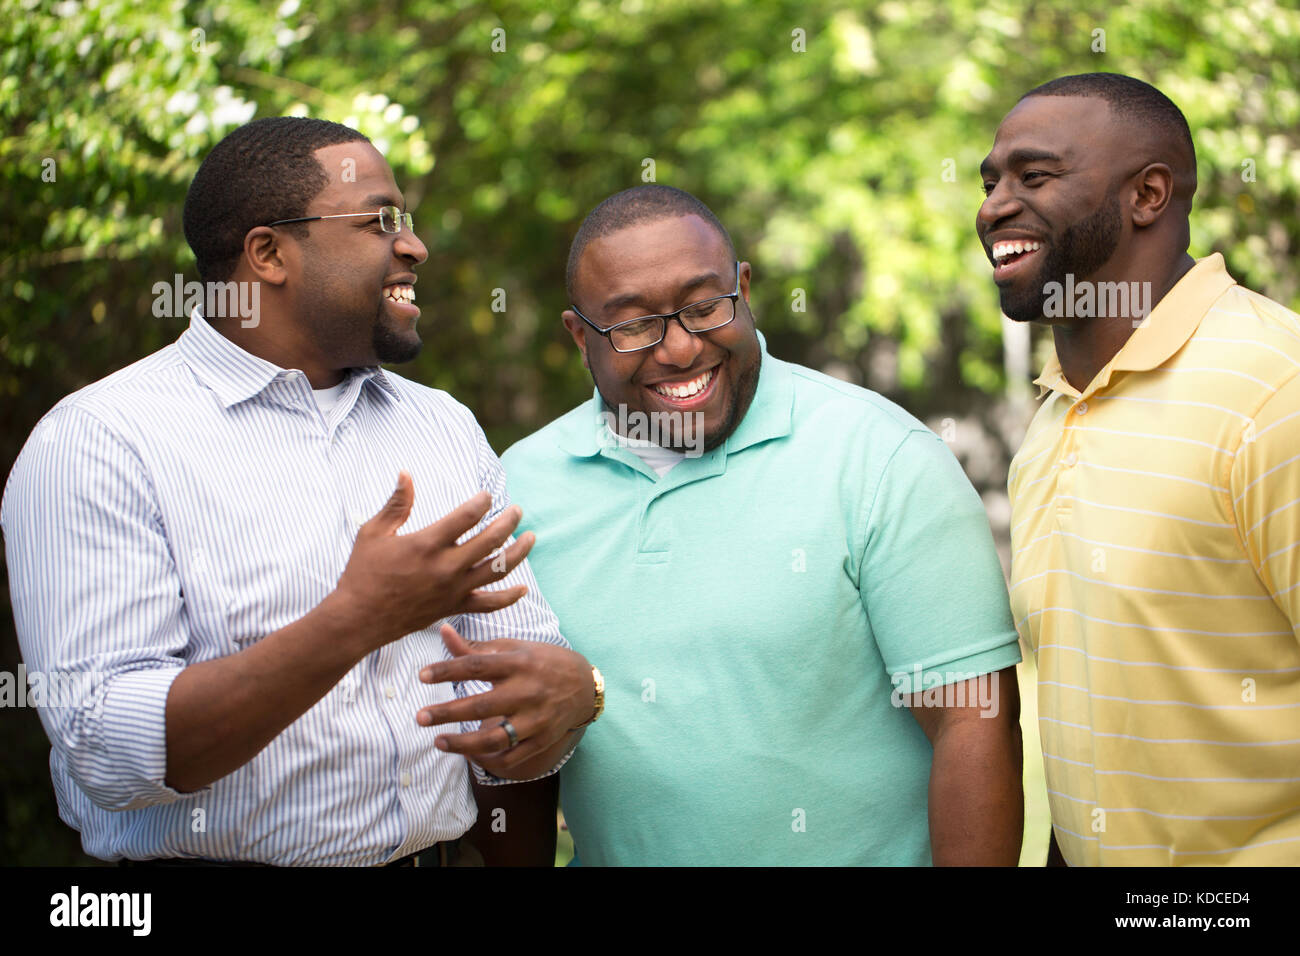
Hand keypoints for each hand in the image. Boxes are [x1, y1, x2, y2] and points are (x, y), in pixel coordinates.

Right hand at [331, 472, 533, 651]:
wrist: (359, 618)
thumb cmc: (362, 572)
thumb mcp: (373, 532)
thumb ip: (396, 503)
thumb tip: (406, 473)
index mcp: (427, 544)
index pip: (467, 516)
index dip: (482, 502)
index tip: (487, 496)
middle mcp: (446, 566)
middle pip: (490, 540)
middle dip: (508, 521)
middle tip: (518, 510)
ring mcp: (453, 589)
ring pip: (497, 569)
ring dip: (518, 552)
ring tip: (531, 538)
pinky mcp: (453, 607)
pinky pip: (488, 604)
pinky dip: (508, 598)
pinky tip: (523, 589)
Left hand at [416, 624, 594, 772]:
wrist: (584, 685)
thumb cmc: (542, 662)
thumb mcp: (514, 648)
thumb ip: (475, 647)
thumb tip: (443, 631)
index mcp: (518, 663)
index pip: (477, 666)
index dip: (447, 670)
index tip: (422, 676)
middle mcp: (527, 691)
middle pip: (481, 705)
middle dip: (447, 713)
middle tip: (420, 717)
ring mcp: (535, 719)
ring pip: (494, 739)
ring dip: (463, 744)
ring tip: (438, 742)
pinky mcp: (541, 740)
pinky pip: (511, 758)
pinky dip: (487, 761)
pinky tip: (467, 755)